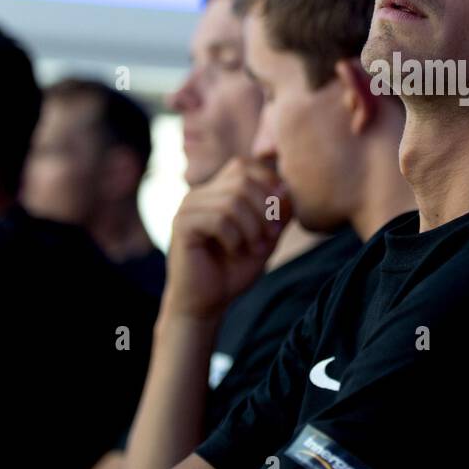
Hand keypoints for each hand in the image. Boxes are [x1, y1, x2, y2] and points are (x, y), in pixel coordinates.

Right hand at [164, 157, 290, 318]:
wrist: (206, 303)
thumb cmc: (234, 269)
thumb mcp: (266, 236)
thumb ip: (278, 210)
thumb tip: (287, 187)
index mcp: (216, 191)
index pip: (245, 165)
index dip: (269, 185)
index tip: (279, 218)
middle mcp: (200, 193)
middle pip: (242, 180)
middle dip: (265, 209)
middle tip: (271, 236)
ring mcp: (188, 207)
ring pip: (232, 200)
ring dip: (253, 227)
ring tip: (255, 248)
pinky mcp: (181, 225)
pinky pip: (218, 220)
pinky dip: (235, 238)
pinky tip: (234, 252)